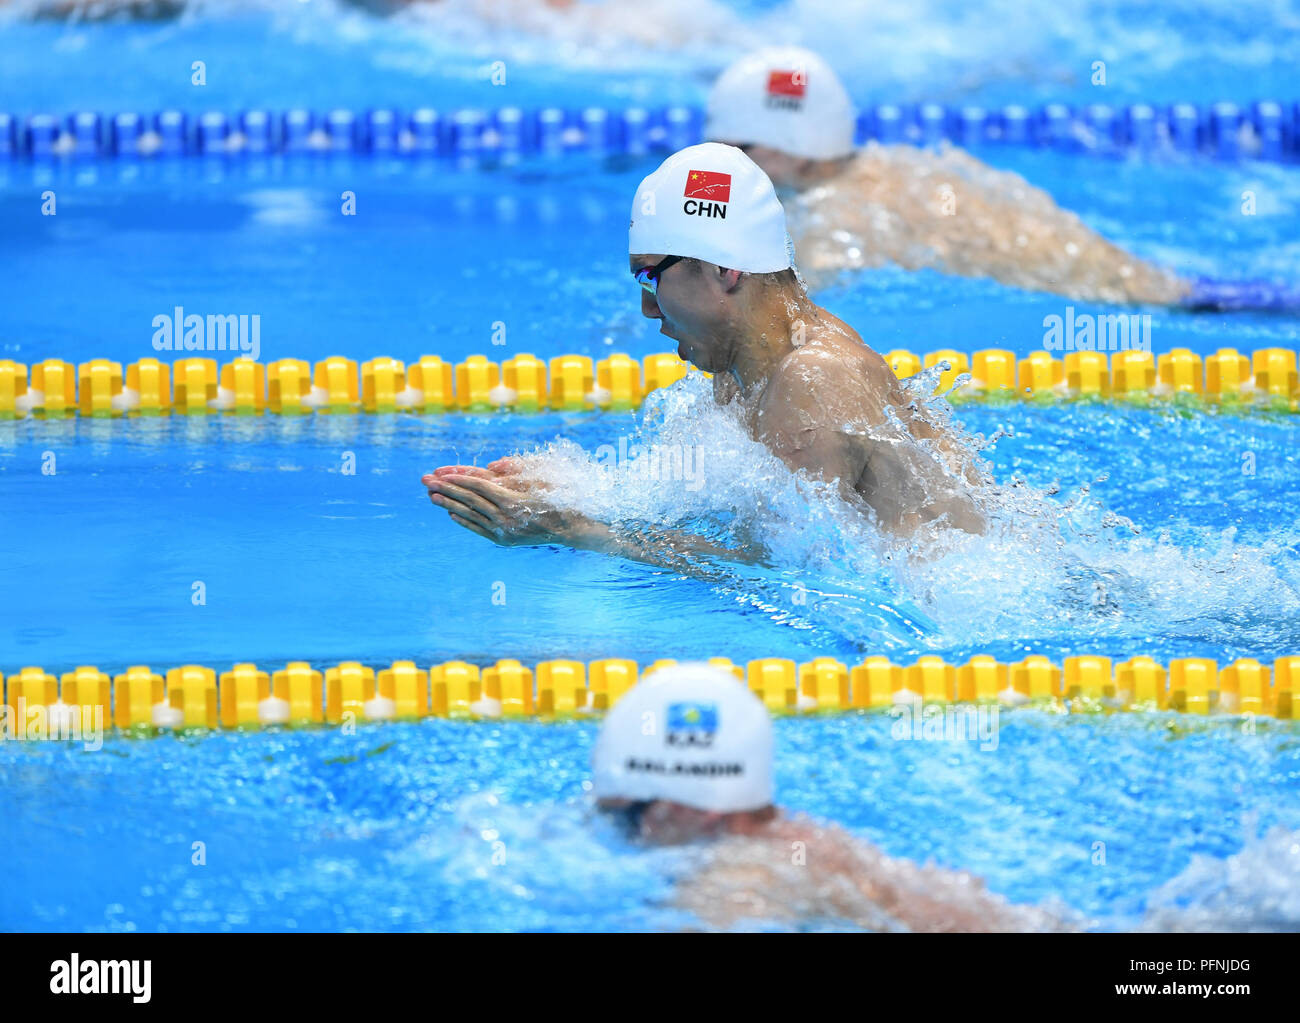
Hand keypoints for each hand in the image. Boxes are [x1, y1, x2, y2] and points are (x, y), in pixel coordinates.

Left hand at [421, 470, 574, 546]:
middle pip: (469, 500)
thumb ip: (514, 472)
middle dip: (445, 489)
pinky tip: (451, 514)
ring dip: (448, 505)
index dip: (457, 478)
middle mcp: (504, 517)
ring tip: (431, 497)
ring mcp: (502, 531)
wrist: (569, 527)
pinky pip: (478, 529)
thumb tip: (491, 466)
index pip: (478, 486)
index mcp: (512, 500)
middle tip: (425, 481)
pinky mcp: (503, 540)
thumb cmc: (556, 498)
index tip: (440, 473)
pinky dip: (464, 521)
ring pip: (470, 515)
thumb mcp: (539, 479)